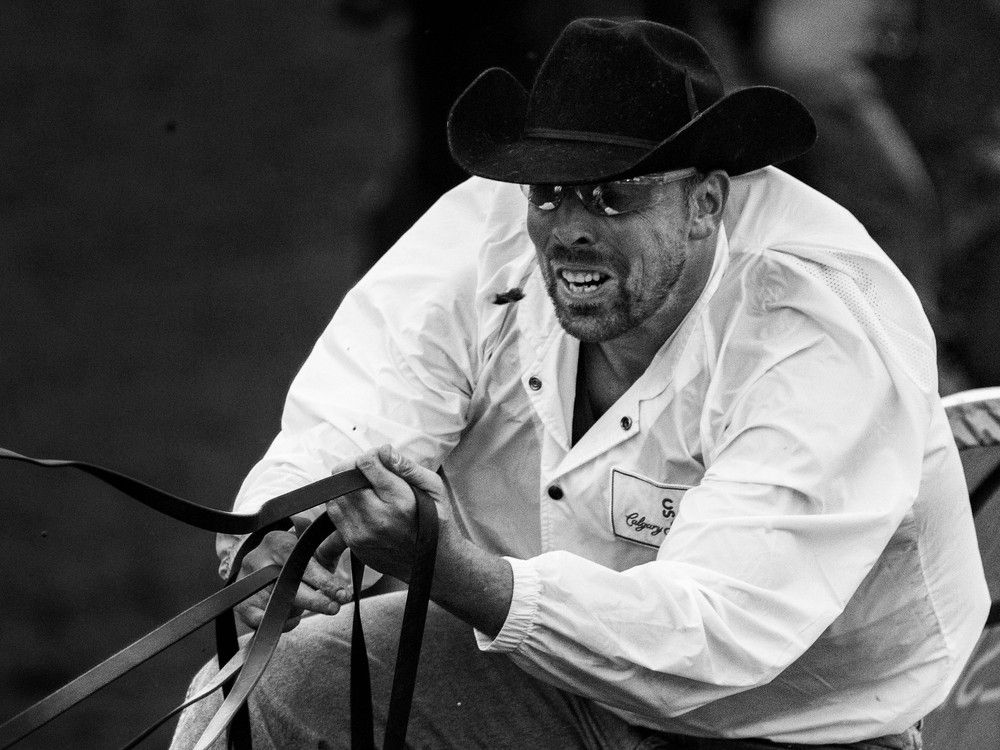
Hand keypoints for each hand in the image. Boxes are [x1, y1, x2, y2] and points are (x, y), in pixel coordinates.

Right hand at [234, 517, 349, 630]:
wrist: (264, 565)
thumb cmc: (296, 557)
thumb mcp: (313, 549)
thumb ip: (330, 545)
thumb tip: (348, 534)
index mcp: (277, 541)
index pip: (301, 563)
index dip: (324, 581)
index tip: (343, 594)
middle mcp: (257, 559)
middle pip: (288, 585)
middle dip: (315, 600)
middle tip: (335, 608)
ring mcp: (247, 582)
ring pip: (276, 603)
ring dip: (300, 610)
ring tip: (319, 608)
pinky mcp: (241, 603)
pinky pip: (262, 620)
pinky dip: (281, 623)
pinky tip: (294, 618)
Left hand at [326, 445, 447, 581]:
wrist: (432, 564)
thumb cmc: (436, 522)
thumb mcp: (434, 489)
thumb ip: (408, 467)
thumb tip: (384, 451)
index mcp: (400, 501)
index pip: (366, 464)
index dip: (371, 456)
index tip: (380, 461)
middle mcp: (378, 518)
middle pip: (343, 477)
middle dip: (354, 468)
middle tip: (369, 472)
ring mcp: (362, 533)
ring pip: (335, 495)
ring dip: (345, 486)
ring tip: (365, 489)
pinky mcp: (354, 544)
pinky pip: (334, 514)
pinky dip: (343, 503)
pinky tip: (361, 505)